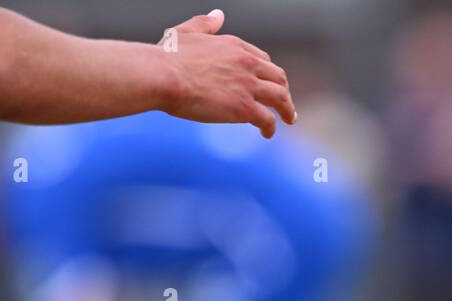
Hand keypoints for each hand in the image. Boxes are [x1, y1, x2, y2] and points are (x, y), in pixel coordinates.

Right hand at [159, 10, 295, 137]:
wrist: (163, 76)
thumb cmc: (168, 57)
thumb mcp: (187, 32)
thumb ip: (205, 23)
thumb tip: (219, 14)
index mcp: (234, 46)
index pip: (261, 60)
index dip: (267, 74)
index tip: (266, 84)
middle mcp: (246, 63)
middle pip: (277, 77)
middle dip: (284, 90)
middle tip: (285, 103)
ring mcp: (247, 85)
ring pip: (280, 97)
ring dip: (287, 109)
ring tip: (289, 119)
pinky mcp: (243, 108)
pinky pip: (267, 119)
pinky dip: (271, 127)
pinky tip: (268, 134)